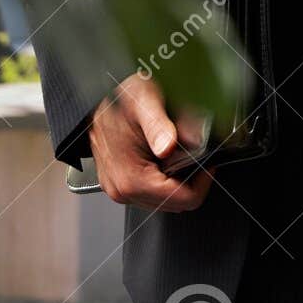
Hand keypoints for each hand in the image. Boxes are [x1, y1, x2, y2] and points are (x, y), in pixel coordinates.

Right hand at [88, 73, 215, 210]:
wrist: (96, 101)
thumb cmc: (118, 99)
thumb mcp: (145, 101)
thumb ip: (161, 124)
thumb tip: (182, 143)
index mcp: (131, 178)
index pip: (183, 200)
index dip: (203, 181)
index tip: (207, 160)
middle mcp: (123, 190)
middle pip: (175, 203)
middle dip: (190, 179)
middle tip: (194, 151)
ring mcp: (120, 190)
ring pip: (165, 200)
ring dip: (178, 180)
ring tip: (178, 151)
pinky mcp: (120, 185)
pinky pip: (152, 193)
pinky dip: (164, 178)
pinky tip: (164, 157)